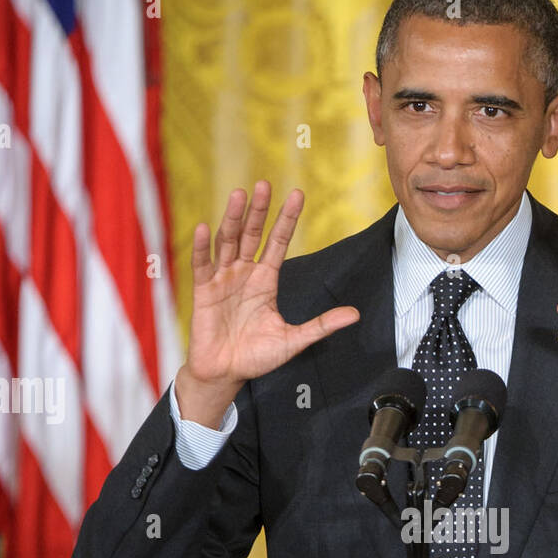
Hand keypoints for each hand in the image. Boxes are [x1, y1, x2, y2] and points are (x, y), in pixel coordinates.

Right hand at [176, 182, 359, 425]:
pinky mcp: (203, 292)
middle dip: (258, 210)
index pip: (278, 242)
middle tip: (264, 184)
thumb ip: (321, 325)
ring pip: (228, 242)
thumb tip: (354, 315)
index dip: (286, 220)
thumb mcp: (294, 339)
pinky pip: (203, 266)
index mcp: (265, 280)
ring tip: (239, 195)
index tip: (297, 195)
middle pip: (251, 235)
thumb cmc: (256, 356)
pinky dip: (203, 248)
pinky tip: (205, 228)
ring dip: (233, 219)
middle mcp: (244, 273)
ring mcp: (222, 280)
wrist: (226, 373)